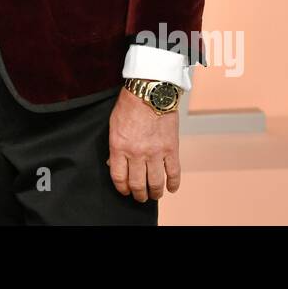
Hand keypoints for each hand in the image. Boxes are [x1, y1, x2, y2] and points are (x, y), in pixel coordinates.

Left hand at [107, 86, 180, 201]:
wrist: (150, 92)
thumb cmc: (129, 105)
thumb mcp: (113, 125)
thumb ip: (115, 146)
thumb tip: (114, 163)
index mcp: (120, 147)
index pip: (119, 177)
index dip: (122, 188)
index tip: (125, 191)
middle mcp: (137, 153)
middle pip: (137, 184)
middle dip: (138, 194)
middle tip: (140, 197)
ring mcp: (156, 152)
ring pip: (156, 182)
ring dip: (155, 193)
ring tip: (155, 195)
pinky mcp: (171, 149)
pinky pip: (173, 172)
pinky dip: (173, 183)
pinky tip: (171, 188)